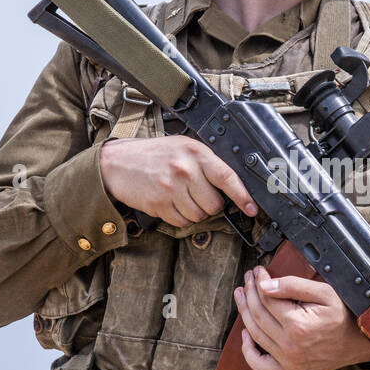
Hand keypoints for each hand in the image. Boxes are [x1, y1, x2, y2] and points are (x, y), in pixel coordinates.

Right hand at [100, 135, 257, 228]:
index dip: (243, 196)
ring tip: (180, 196)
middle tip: (196, 194)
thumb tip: (231, 185)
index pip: (228, 177)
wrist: (117, 163)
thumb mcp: (182, 147)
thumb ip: (206, 162)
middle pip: (214, 204)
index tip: (252, 209)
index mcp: (196, 152)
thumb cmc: (153, 155)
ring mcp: (172, 188)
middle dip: (209, 204)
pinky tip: (169, 202)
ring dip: (194, 212)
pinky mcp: (159, 204)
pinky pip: (181, 221)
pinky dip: (179, 217)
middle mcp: (186, 169)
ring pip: (199, 216)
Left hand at [234, 263, 369, 369]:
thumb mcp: (325, 292)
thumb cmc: (345, 315)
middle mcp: (290, 346)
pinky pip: (260, 366)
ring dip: (244, 312)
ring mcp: (288, 361)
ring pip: (254, 334)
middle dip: (249, 292)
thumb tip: (265, 285)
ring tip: (241, 295)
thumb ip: (293, 286)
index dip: (259, 281)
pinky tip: (245, 334)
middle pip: (258, 315)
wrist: (361, 341)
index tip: (259, 269)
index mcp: (298, 325)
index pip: (267, 298)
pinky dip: (248, 351)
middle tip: (248, 278)